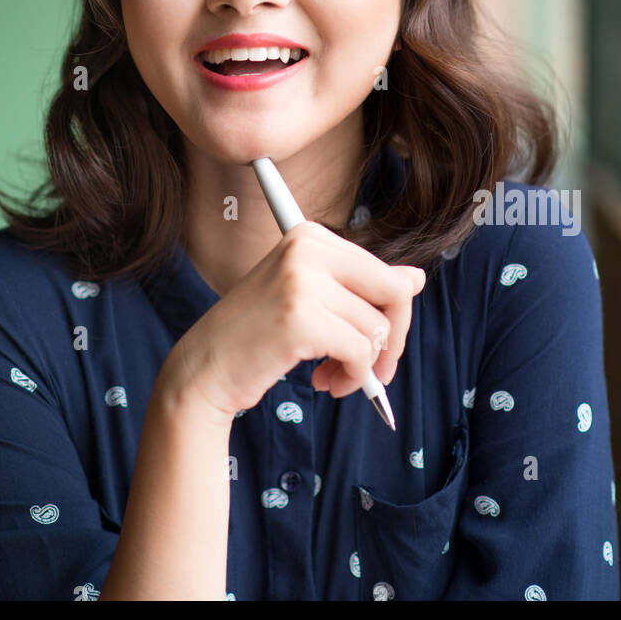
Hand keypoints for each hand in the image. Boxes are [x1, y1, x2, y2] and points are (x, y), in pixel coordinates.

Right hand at [161, 219, 425, 420]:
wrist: (205, 367)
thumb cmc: (257, 335)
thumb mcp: (310, 298)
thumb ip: (359, 286)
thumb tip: (415, 278)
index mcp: (311, 236)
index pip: (384, 272)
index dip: (391, 316)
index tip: (375, 344)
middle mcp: (308, 248)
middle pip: (394, 293)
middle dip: (391, 341)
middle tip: (371, 371)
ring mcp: (302, 281)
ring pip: (376, 329)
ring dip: (363, 368)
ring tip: (332, 378)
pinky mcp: (300, 318)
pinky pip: (359, 352)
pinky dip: (351, 378)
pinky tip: (324, 383)